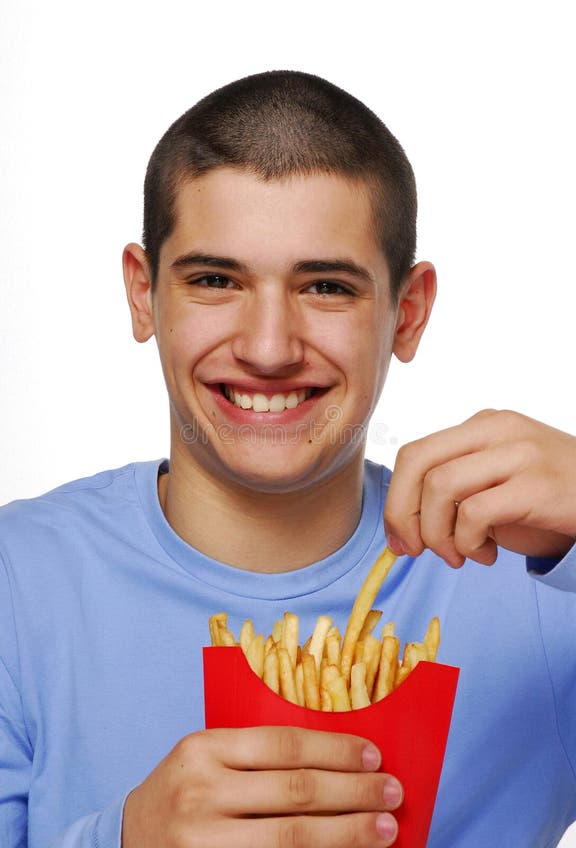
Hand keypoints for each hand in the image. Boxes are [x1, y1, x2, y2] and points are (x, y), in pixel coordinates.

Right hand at [121, 725, 402, 847]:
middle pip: (296, 791)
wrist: (126, 842)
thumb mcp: (207, 759)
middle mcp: (201, 792)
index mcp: (204, 748)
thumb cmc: (182, 793)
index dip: (336, 750)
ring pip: (292, 838)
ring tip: (384, 829)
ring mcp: (203, 842)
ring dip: (347, 833)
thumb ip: (257, 756)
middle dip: (353, 793)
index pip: (284, 745)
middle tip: (392, 792)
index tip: (374, 756)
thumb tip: (339, 762)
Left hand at [384, 409, 575, 567]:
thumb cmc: (547, 499)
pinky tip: (487, 555)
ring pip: (440, 487)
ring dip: (438, 535)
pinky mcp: (536, 484)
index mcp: (481, 426)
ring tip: (458, 556)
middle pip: (417, 462)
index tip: (400, 538)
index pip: (415, 453)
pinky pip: (474, 513)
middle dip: (402, 513)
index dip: (396, 499)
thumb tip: (402, 530)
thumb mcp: (496, 480)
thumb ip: (453, 492)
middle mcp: (496, 429)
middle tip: (412, 550)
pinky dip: (468, 543)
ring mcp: (517, 452)